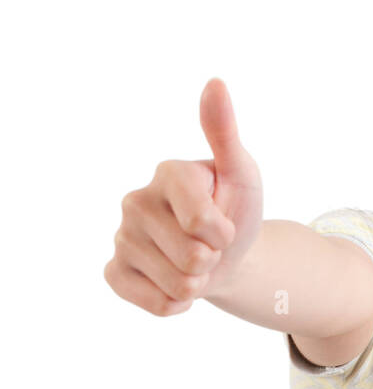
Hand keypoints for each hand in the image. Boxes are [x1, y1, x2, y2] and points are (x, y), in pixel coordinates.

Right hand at [105, 77, 263, 314]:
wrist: (225, 256)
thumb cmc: (234, 210)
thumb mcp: (241, 173)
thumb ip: (225, 133)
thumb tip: (215, 83)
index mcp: (167, 173)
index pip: (202, 223)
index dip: (224, 233)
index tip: (223, 223)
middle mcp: (135, 201)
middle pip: (193, 258)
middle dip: (213, 261)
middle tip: (209, 246)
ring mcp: (121, 238)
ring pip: (179, 286)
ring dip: (198, 284)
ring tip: (194, 263)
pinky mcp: (115, 272)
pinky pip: (158, 305)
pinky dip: (177, 303)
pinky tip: (175, 282)